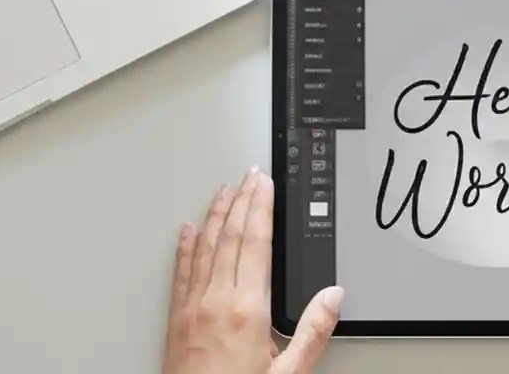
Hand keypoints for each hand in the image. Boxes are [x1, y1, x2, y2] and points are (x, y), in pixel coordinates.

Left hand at [163, 168, 343, 373]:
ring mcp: (192, 307)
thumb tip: (333, 295)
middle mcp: (216, 301)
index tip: (265, 185)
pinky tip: (188, 231)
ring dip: (215, 215)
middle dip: (242, 202)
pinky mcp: (175, 319)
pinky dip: (186, 247)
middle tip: (250, 176)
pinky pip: (181, 272)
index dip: (261, 209)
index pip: (256, 244)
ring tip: (223, 192)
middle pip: (231, 238)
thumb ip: (313, 332)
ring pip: (204, 247)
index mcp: (247, 310)